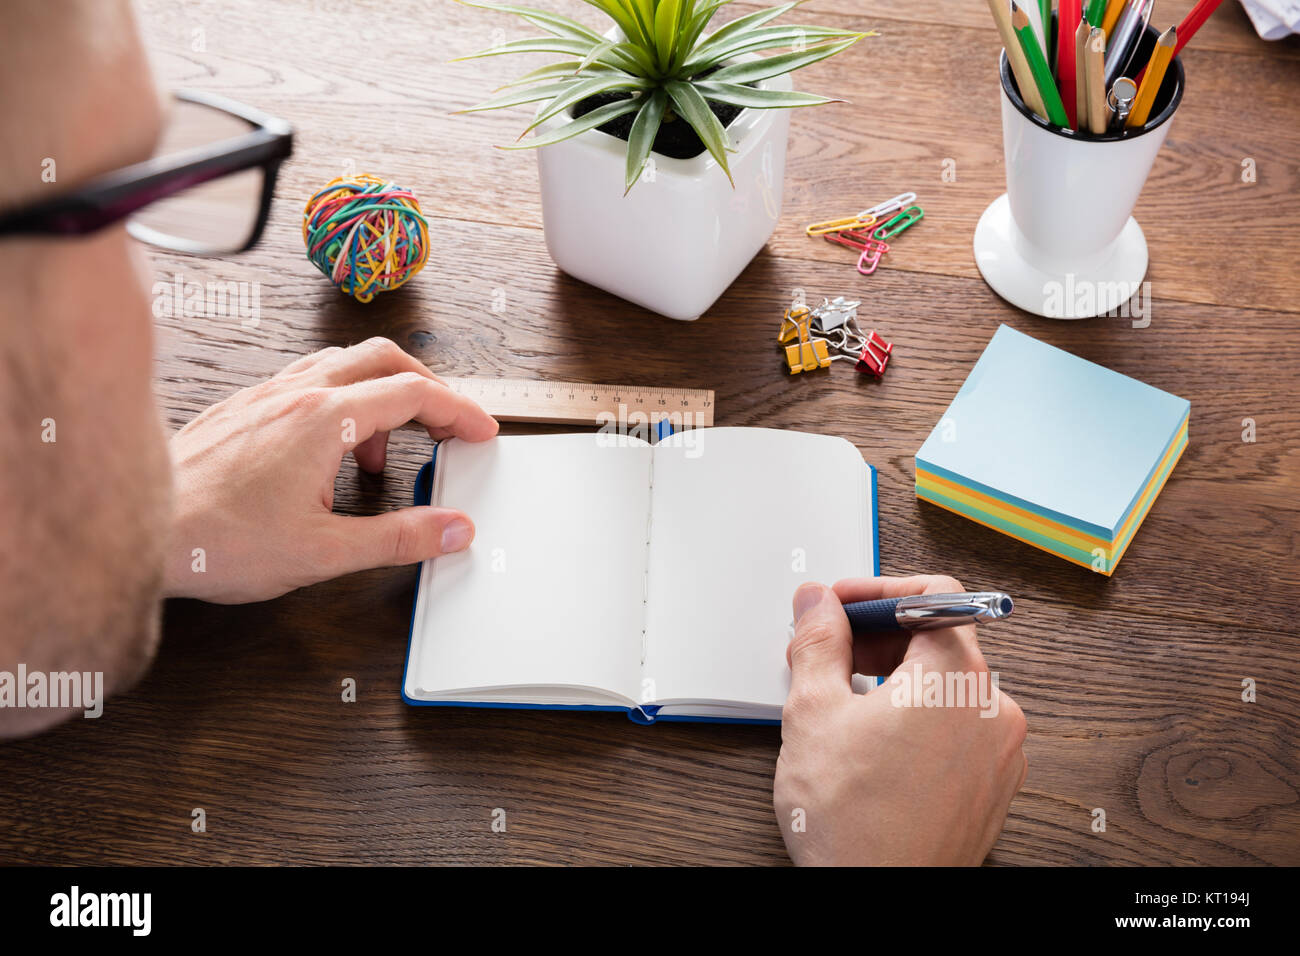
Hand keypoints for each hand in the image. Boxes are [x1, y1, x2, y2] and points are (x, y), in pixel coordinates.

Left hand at [164, 337, 497, 602]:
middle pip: (384, 360)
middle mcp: (296, 394)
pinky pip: (308, 383)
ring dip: (381, 397)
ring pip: (344, 366)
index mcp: (325, 420)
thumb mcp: (324, 552)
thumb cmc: (215, 538)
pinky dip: (341, 405)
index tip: (481, 430)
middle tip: (448, 424)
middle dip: (428, 388)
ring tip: (385, 456)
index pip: (414, 394)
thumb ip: (399, 538)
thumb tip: (451, 529)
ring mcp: (266, 395)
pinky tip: (331, 453)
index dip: (460, 410)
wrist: (140, 528)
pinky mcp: (244, 407)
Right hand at [774, 575, 1027, 865]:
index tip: (837, 605)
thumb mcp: (814, 712)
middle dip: (878, 637)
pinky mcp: (993, 787)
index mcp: (957, 677)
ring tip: (844, 705)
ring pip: (946, 686)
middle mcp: (993, 709)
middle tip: (828, 654)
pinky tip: (873, 743)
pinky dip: (918, 719)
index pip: (932, 594)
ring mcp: (1000, 753)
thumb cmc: (853, 824)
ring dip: (896, 679)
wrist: (877, 904)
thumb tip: (816, 603)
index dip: (876, 590)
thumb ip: (818, 641)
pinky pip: (957, 728)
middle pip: (939, 639)